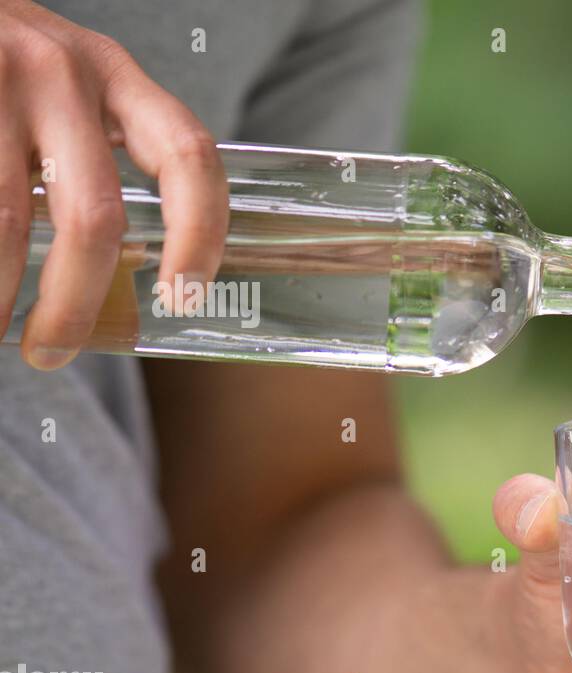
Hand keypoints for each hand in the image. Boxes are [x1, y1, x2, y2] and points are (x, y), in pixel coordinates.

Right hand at [0, 0, 226, 368]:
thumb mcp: (58, 89)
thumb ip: (90, 153)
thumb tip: (112, 282)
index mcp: (114, 74)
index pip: (190, 156)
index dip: (201, 234)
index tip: (185, 299)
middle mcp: (60, 71)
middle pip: (94, 217)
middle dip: (74, 302)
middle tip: (54, 350)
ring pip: (6, 223)